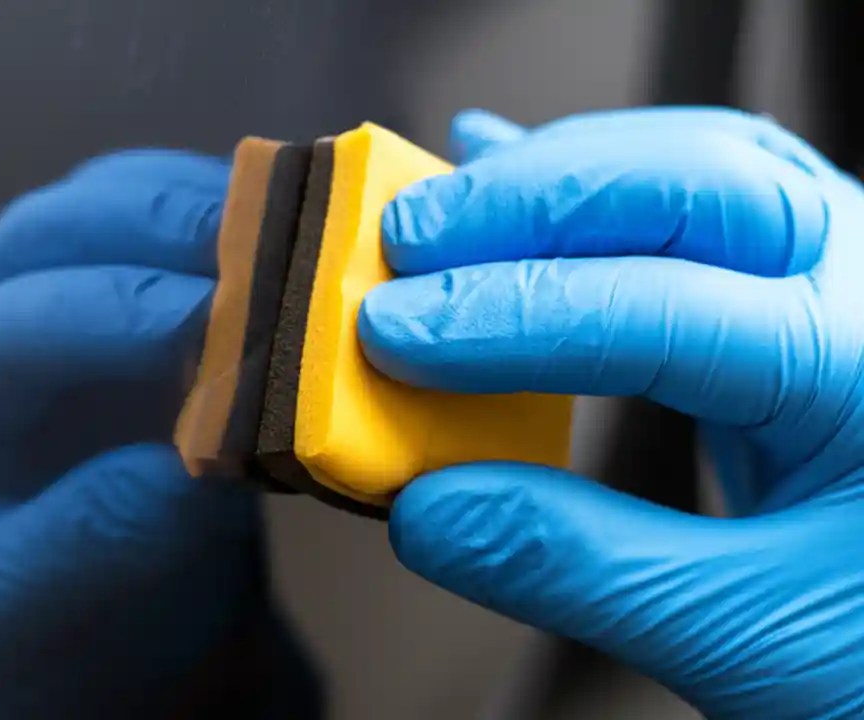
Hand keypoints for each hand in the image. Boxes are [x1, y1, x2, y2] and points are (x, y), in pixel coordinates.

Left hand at [0, 151, 315, 718]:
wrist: (109, 669)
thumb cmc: (50, 654)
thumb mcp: (35, 618)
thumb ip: (100, 538)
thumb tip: (200, 456)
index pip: (4, 334)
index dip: (111, 313)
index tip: (215, 325)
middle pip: (41, 236)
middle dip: (150, 221)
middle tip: (260, 235)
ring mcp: (58, 333)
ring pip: (101, 215)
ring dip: (191, 203)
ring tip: (284, 223)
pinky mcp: (132, 334)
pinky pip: (169, 251)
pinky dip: (227, 232)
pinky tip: (287, 247)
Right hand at [360, 108, 863, 717]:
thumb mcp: (748, 638)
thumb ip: (580, 569)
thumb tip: (428, 509)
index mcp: (863, 373)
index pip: (661, 308)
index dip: (508, 316)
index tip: (394, 337)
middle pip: (694, 184)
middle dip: (531, 202)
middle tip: (408, 238)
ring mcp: (842, 274)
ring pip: (698, 164)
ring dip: (556, 179)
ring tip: (444, 211)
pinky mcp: (798, 291)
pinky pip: (696, 201)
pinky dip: (588, 191)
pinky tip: (514, 174)